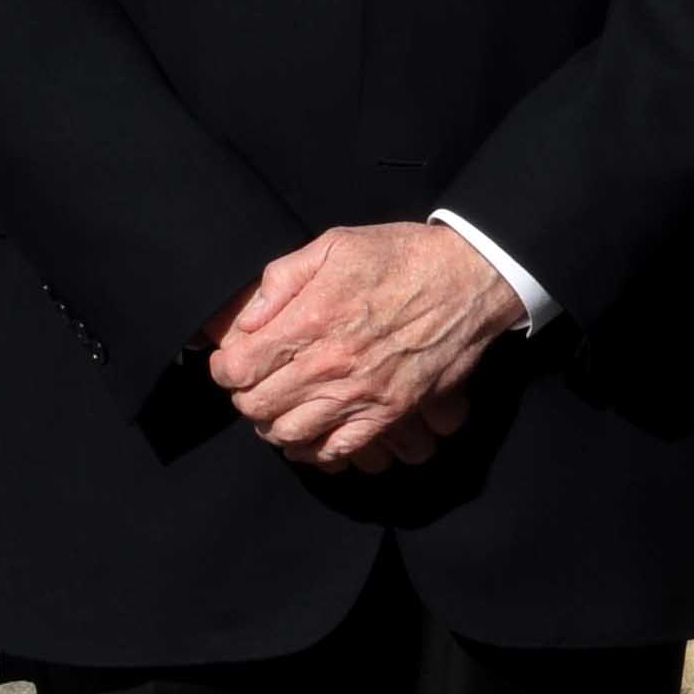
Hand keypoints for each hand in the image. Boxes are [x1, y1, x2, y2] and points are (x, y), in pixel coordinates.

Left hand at [209, 220, 521, 473]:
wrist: (469, 279)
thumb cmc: (401, 257)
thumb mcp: (334, 244)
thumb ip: (281, 279)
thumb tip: (245, 320)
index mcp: (310, 320)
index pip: (237, 369)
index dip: (224, 367)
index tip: (232, 360)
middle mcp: (330, 365)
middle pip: (256, 407)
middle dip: (245, 395)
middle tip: (255, 382)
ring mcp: (360, 394)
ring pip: (288, 434)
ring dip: (273, 424)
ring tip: (279, 406)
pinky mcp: (388, 413)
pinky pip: (336, 449)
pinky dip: (313, 448)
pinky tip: (311, 430)